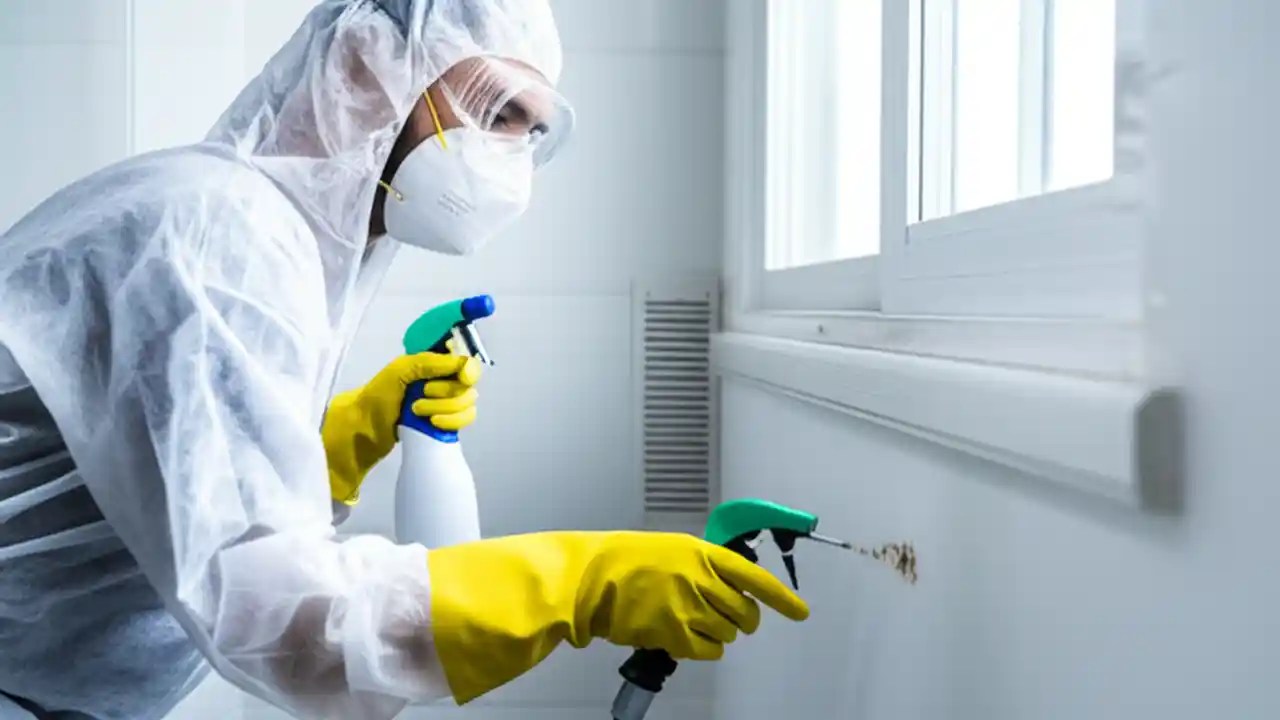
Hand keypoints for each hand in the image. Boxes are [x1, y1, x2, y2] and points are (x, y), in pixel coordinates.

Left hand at [323, 352, 481, 504]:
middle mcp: (443, 381)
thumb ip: (431, 362)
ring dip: (445, 410)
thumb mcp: (400, 370)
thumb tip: (466, 365)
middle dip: (445, 394)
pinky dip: (452, 422)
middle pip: (468, 387)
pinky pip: (464, 421)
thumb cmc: (378, 396)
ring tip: (418, 413)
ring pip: (468, 405)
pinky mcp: (446, 423)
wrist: (365, 430)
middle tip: (419, 396)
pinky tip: (433, 424)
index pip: (467, 362)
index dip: (469, 370)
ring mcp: (446, 404)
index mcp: (434, 364)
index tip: (463, 377)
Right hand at [425, 531, 808, 703]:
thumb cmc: (625, 561)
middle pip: (746, 612)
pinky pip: (710, 652)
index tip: (800, 612)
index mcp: (701, 553)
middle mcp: (701, 580)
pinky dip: (704, 649)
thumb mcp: (672, 550)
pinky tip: (685, 637)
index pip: (755, 577)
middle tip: (726, 617)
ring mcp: (689, 609)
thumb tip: (731, 588)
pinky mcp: (675, 636)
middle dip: (742, 619)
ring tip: (691, 621)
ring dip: (718, 633)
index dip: (782, 597)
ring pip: (729, 634)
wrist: (589, 580)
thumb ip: (703, 567)